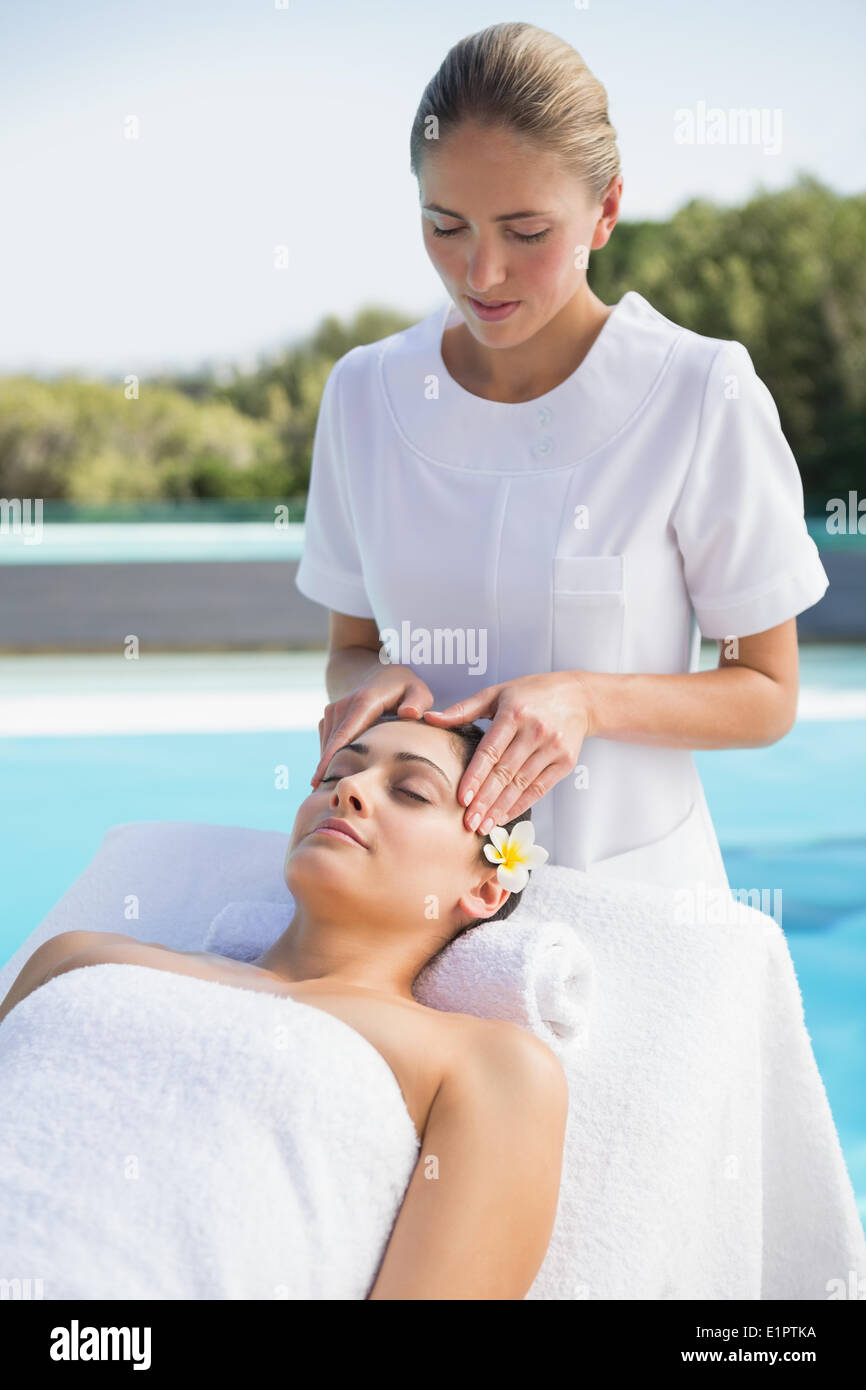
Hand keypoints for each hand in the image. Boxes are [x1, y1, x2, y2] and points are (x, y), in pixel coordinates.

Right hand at [309, 664, 435, 788]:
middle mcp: (343, 705)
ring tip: (335, 792)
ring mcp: (333, 711)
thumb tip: (409, 713)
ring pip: (327, 745)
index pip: (344, 735)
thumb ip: (418, 702)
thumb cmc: (404, 687)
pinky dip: (331, 759)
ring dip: (329, 767)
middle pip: (332, 745)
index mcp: (363, 702)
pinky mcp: (329, 717)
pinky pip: (327, 743)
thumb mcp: (418, 690)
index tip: (318, 781)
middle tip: (331, 800)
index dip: (330, 759)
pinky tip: (340, 774)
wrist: (380, 674)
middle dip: (328, 771)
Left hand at [422, 671, 592, 834]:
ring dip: (501, 808)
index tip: (461, 798)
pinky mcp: (565, 761)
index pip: (490, 751)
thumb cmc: (531, 693)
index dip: (475, 777)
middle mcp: (535, 730)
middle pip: (505, 772)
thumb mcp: (497, 694)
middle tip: (469, 822)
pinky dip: (521, 805)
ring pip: (521, 784)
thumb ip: (463, 709)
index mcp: (514, 713)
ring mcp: (552, 747)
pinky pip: (540, 788)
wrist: (579, 697)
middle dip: (485, 800)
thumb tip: (429, 718)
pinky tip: (505, 816)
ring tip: (484, 825)